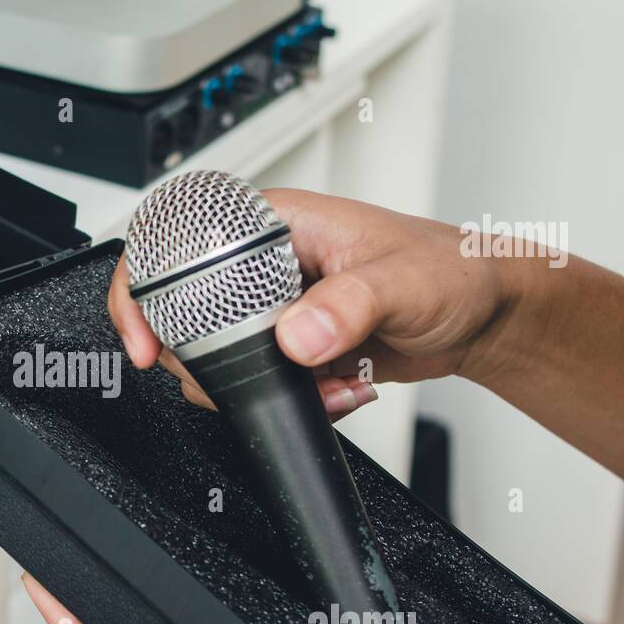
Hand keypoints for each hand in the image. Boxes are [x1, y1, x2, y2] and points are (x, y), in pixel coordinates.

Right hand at [109, 188, 515, 416]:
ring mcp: (271, 309)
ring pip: (216, 359)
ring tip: (325, 382)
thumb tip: (294, 334)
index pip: (173, 241)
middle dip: (210, 362)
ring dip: (260, 387)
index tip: (148, 342)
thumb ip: (348, 304)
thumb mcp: (403, 281)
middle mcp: (261, 264)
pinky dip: (292, 401)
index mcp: (272, 222)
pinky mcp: (287, 348)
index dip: (141, 289)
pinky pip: (258, 384)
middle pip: (182, 314)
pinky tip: (339, 389)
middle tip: (254, 376)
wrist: (482, 315)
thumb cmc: (452, 269)